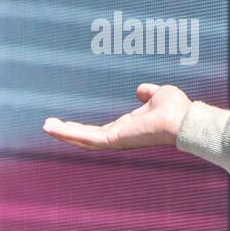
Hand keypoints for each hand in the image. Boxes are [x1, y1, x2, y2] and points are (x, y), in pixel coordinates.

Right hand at [43, 83, 190, 150]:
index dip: (83, 127)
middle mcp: (121, 136)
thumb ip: (148, 93)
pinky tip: (53, 128)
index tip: (66, 122)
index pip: (101, 130)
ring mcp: (117, 140)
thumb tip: (141, 90)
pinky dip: (69, 134)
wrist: (183, 119)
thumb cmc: (176, 108)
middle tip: (50, 125)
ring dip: (64, 133)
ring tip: (46, 126)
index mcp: (129, 126)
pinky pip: (88, 139)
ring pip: (84, 140)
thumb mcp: (158, 94)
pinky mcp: (115, 140)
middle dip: (69, 131)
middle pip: (89, 137)